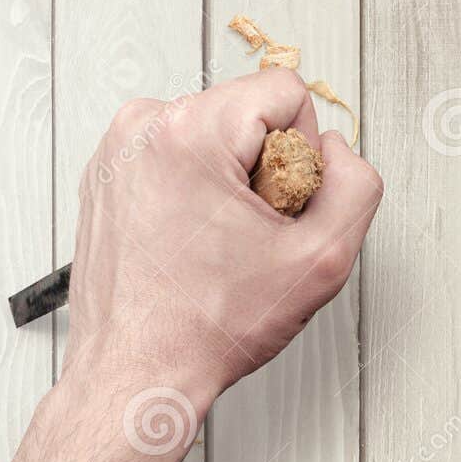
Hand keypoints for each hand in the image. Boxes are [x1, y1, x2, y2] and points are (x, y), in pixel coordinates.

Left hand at [62, 69, 382, 413]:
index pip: (283, 91)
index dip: (301, 152)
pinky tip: (187, 243)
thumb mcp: (322, 256)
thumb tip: (334, 149)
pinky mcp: (104, 179)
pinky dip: (189, 192)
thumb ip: (356, 183)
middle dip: (262, 167)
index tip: (275, 208)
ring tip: (214, 242)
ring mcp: (114, 154)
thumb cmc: (205, 325)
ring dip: (225, 180)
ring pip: (209, 136)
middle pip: (243, 112)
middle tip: (244, 234)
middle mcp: (139, 129)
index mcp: (187, 131)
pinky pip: (172, 160)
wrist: (135, 370)